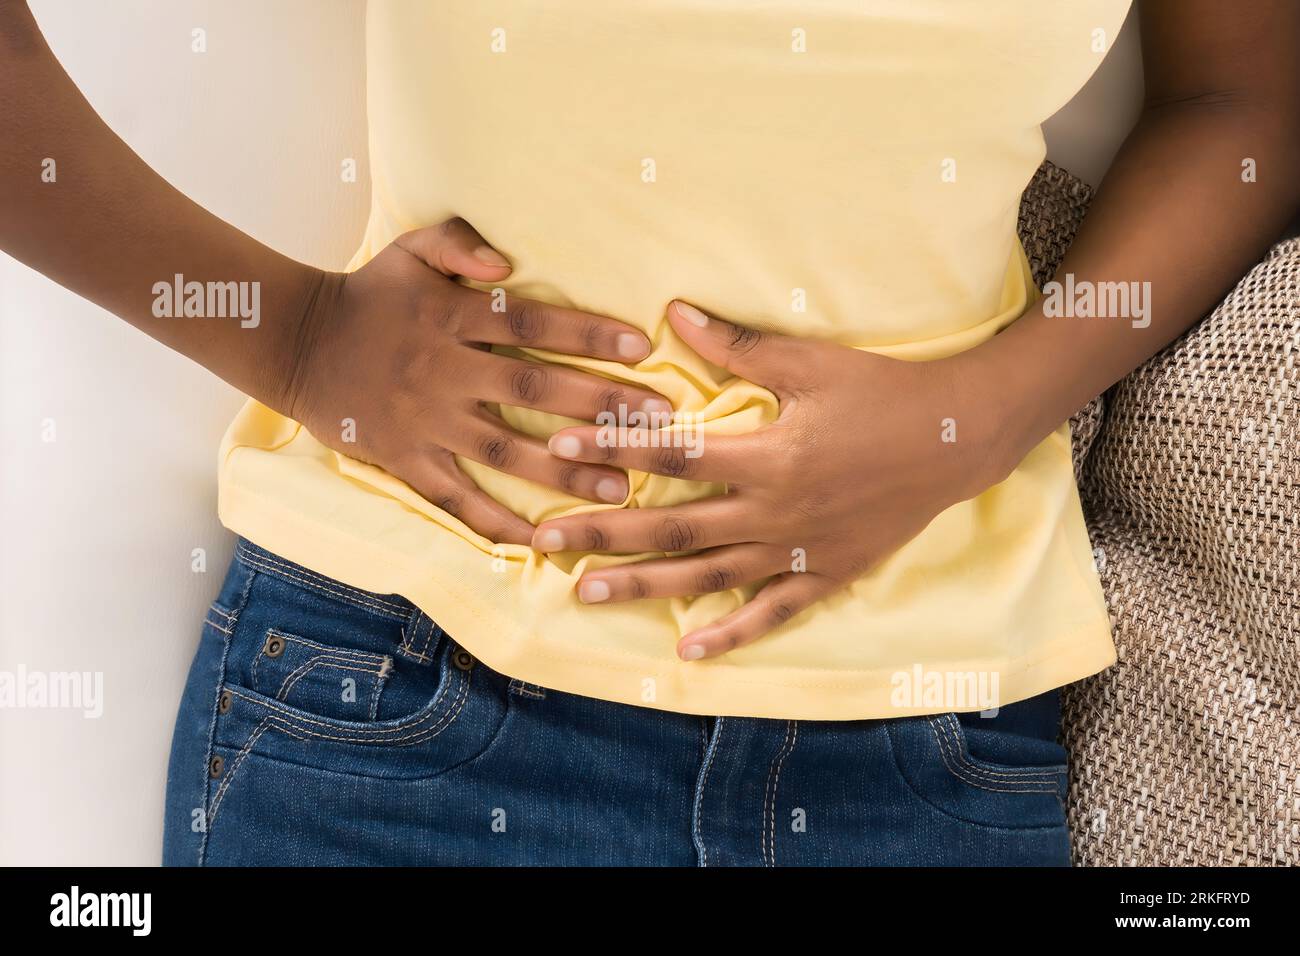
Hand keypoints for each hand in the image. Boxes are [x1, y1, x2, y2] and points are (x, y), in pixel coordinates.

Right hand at [282, 218, 670, 544]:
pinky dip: (495, 520)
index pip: (532, 324)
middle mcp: (444, 369)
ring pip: (504, 449)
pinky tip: (539, 540)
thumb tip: (509, 263)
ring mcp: (425, 420)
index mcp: (451, 315)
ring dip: (564, 471)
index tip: (642, 350)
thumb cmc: (368, 294)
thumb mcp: (408, 249)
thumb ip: (458, 243)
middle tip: (659, 425)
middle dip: (599, 406)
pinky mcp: (406, 459)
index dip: (588, 336)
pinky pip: (455, 496)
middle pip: (532, 389)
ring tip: (619, 489)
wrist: (296, 342)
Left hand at [531, 301, 1019, 658]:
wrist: (957, 437)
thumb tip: (670, 313)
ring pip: (708, 575)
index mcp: (768, 454)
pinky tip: (688, 652)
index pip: (673, 456)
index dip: (613, 450)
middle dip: (604, 534)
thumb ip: (735, 346)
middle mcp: (775, 510)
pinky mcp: (826, 572)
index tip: (559, 450)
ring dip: (645, 586)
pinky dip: (731, 634)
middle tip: (544, 543)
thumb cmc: (881, 391)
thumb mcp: (808, 362)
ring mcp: (799, 549)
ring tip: (585, 594)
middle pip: (674, 527)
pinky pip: (772, 611)